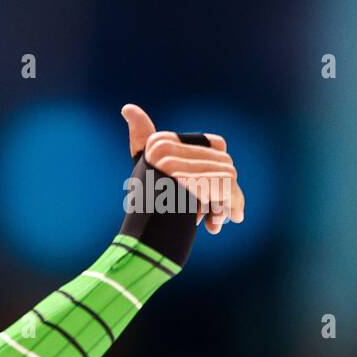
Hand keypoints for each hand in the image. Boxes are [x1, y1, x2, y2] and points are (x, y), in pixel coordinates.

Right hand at [121, 103, 245, 233]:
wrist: (139, 248)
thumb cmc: (150, 216)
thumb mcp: (153, 177)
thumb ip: (150, 146)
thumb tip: (127, 108)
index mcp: (158, 143)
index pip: (217, 143)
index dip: (218, 169)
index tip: (207, 194)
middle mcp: (163, 149)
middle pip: (224, 162)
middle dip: (224, 192)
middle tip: (214, 220)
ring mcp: (173, 164)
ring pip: (228, 175)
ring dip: (227, 203)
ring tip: (214, 224)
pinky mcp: (184, 180)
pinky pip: (225, 186)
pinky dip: (229, 205)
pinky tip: (216, 226)